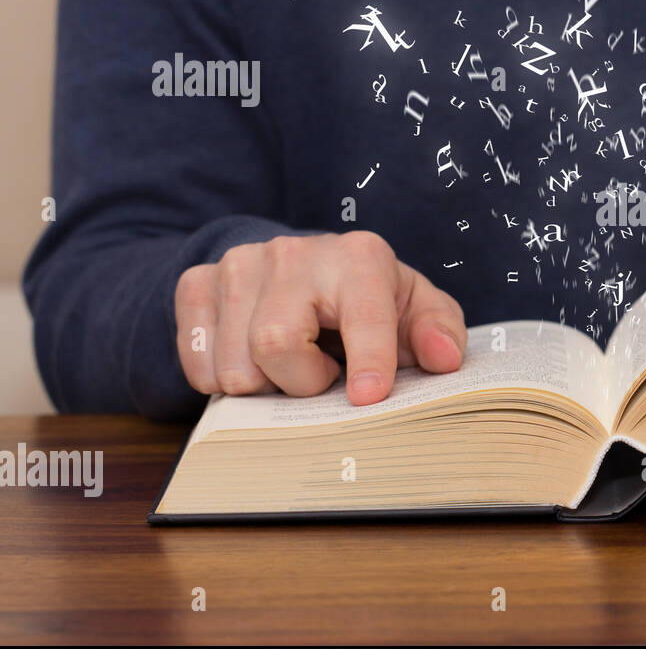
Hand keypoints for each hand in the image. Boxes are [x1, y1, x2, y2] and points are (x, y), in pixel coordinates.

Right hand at [175, 231, 466, 404]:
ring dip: (264, 386)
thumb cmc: (371, 299)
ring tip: (291, 366)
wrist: (307, 270)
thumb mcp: (416, 310)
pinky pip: (197, 362)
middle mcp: (295, 252)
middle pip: (276, 345)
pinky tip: (252, 362)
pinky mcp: (198, 282)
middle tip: (323, 378)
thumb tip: (444, 358)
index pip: (361, 314)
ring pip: (233, 364)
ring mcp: (240, 264)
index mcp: (360, 257)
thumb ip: (438, 332)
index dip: (367, 359)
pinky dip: (223, 381)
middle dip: (302, 383)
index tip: (368, 396)